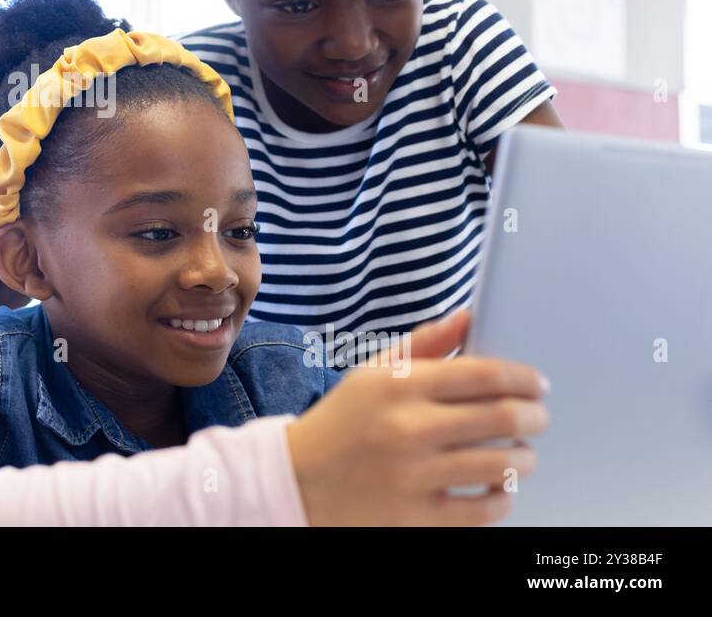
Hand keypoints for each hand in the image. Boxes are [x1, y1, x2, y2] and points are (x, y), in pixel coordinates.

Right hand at [286, 310, 548, 525]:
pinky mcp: (417, 518)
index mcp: (398, 386)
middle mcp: (408, 428)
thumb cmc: (343, 422)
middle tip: (538, 418)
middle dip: (535, 417)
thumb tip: (468, 317)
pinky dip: (503, 498)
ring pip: (504, 466)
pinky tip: (497, 487)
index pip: (485, 375)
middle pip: (504, 418)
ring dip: (526, 458)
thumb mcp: (373, 373)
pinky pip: (485, 510)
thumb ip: (423, 344)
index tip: (537, 385)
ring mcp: (414, 476)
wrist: (297, 481)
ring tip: (522, 454)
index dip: (524, 378)